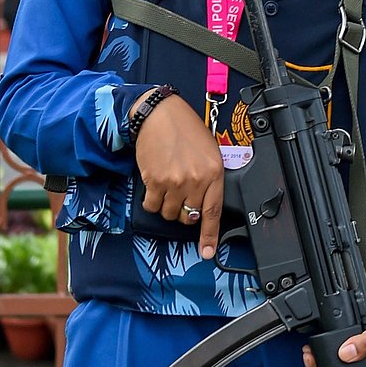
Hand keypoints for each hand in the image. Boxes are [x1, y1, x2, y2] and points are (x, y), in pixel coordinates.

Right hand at [134, 95, 223, 259]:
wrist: (159, 114)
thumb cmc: (184, 130)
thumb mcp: (208, 152)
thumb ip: (209, 178)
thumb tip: (202, 206)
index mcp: (214, 172)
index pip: (213, 212)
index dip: (210, 236)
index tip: (207, 252)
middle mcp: (196, 180)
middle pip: (188, 216)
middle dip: (183, 210)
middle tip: (179, 191)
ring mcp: (175, 182)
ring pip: (169, 213)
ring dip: (166, 204)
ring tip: (166, 183)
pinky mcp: (155, 181)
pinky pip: (152, 205)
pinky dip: (151, 200)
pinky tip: (154, 182)